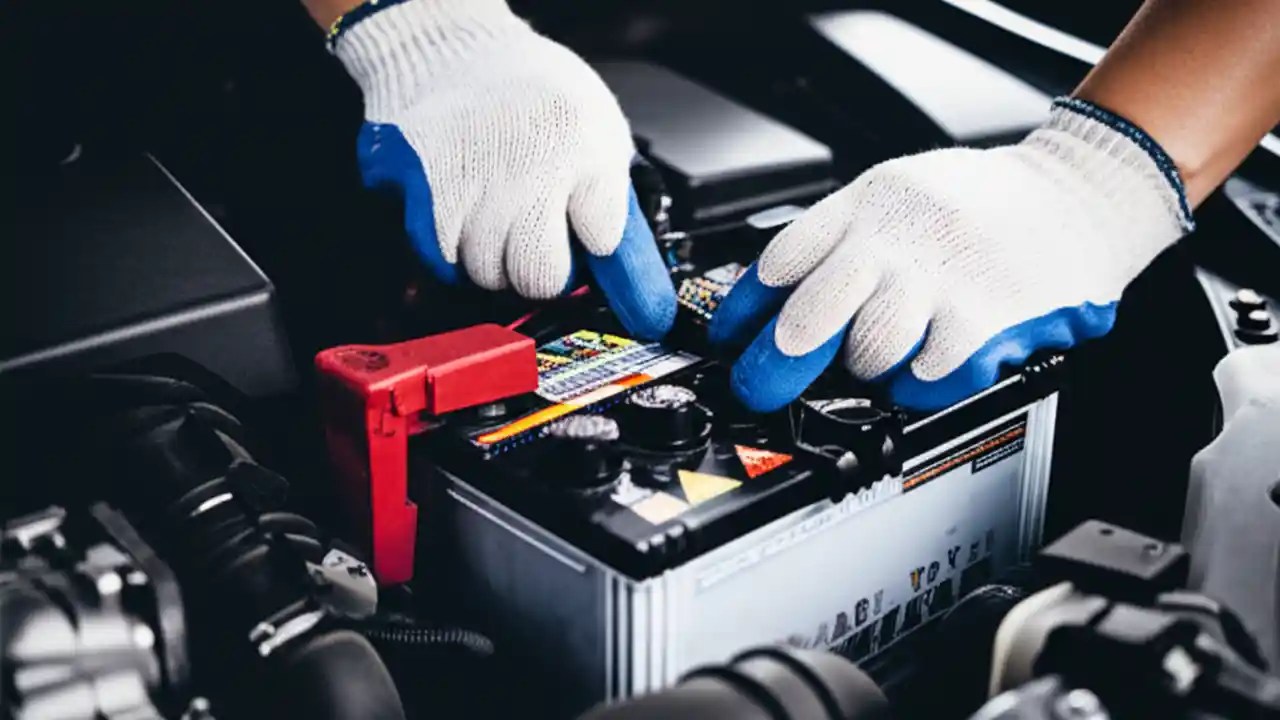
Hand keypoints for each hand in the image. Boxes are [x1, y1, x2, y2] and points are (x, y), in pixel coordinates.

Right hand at [332, 0, 674, 338]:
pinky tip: (461, 217)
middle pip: (542, 277)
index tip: (587, 232)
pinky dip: (452, 252)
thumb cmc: (532, 96)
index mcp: (584, 144)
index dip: (595, 242)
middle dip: (544, 270)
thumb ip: (615, 206)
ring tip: (496, 215)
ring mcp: (469, 178)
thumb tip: (642, 297)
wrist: (448, 48)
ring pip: (488, 275)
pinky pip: (441, 260)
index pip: (606, 243)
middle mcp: (528, 164)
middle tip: (537, 239)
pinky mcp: (417, 188)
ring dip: (494, 260)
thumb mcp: (598, 133)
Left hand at [710, 99, 1192, 410]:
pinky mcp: (986, 321)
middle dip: (774, 363)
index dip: (744, 309)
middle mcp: (901, 238)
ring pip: (868, 352)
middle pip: (811, 313)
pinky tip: (928, 368)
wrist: (1079, 194)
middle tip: (761, 387)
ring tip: (882, 358)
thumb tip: (775, 297)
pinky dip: (918, 388)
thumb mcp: (901, 191)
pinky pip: (927, 380)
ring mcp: (944, 280)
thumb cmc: (984, 203)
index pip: (784, 257)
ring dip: (865, 369)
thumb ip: (844, 237)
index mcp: (871, 202)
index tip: (727, 342)